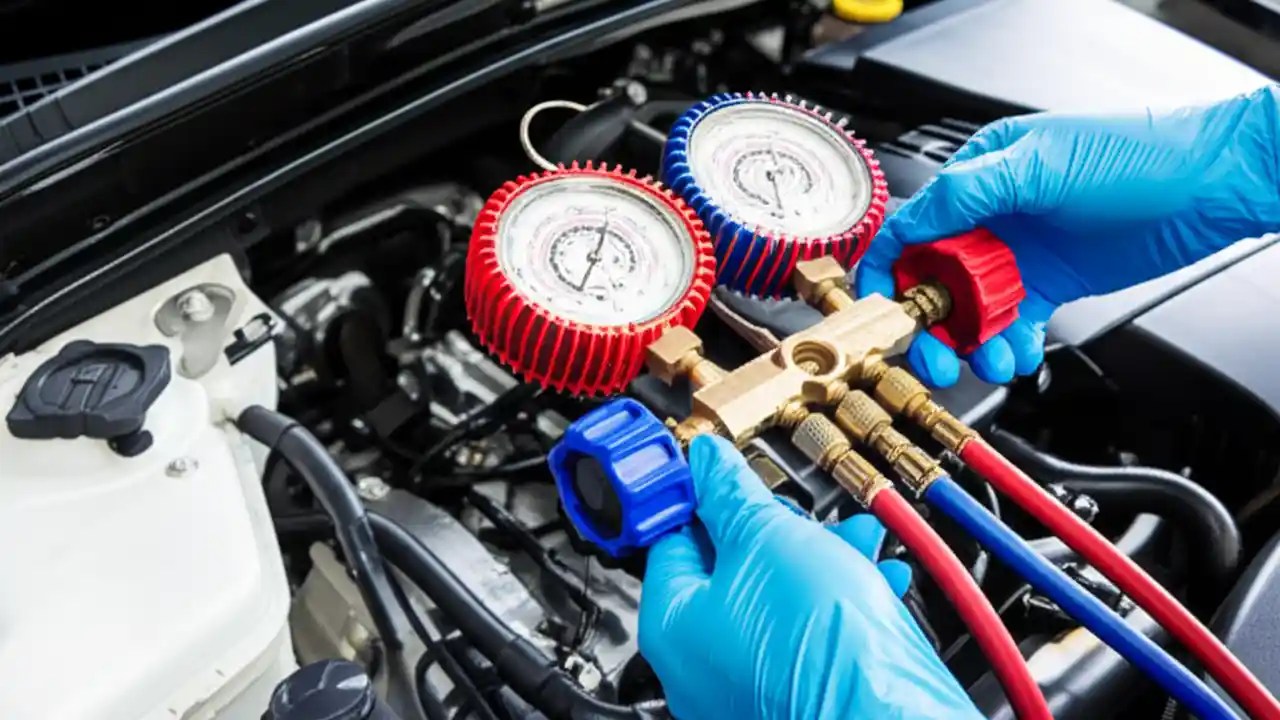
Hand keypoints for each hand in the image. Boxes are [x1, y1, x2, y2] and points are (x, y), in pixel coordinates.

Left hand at [639, 435, 979, 719]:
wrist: (891, 712)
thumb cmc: (821, 645)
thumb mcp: (770, 538)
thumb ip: (731, 494)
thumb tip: (707, 462)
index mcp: (672, 626)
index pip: (672, 541)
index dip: (705, 499)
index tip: (728, 476)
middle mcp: (700, 666)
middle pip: (729, 571)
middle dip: (777, 530)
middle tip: (803, 513)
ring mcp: (747, 687)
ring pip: (777, 599)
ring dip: (820, 558)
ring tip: (857, 539)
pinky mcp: (795, 697)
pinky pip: (808, 636)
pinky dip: (839, 601)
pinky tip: (876, 579)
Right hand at [858, 85, 1279, 386]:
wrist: (1210, 188)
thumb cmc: (1136, 157)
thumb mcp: (1040, 165)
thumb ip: (968, 193)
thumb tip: (912, 223)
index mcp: (975, 179)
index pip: (910, 230)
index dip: (889, 274)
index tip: (885, 314)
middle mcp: (988, 219)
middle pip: (932, 283)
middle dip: (931, 327)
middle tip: (938, 359)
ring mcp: (1016, 256)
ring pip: (970, 313)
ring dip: (974, 344)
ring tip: (995, 358)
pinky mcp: (1045, 286)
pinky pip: (1009, 326)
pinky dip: (1009, 348)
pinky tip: (1020, 354)